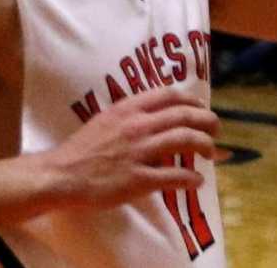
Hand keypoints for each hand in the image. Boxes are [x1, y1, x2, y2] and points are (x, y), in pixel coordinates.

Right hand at [39, 85, 217, 210]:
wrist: (59, 175)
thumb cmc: (81, 148)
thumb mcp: (106, 118)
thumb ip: (132, 113)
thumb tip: (160, 114)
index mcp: (129, 108)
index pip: (170, 95)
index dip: (192, 100)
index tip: (201, 107)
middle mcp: (138, 126)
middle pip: (185, 116)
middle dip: (208, 121)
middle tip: (217, 130)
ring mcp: (139, 152)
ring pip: (185, 140)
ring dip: (205, 145)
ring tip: (212, 152)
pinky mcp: (137, 179)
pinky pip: (174, 176)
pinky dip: (191, 178)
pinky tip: (197, 180)